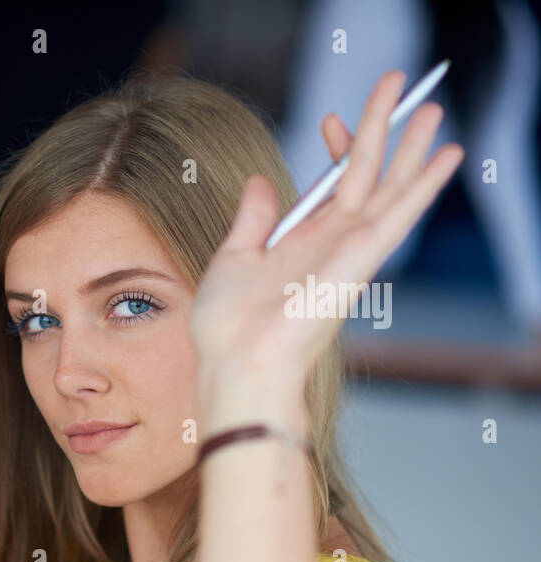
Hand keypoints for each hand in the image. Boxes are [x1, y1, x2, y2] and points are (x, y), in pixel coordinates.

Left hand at [190, 70, 463, 409]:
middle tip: (396, 83)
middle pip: (367, 175)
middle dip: (382, 129)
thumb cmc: (228, 326)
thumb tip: (261, 181)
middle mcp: (332, 243)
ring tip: (433, 107)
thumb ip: (253, 219)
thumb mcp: (232, 258)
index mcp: (303, 241)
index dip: (335, 148)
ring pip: (389, 186)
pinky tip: (448, 157)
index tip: (329, 118)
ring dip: (413, 147)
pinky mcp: (361, 259)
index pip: (331, 184)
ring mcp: (349, 250)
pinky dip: (424, 185)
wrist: (237, 363)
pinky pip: (398, 214)